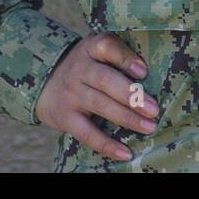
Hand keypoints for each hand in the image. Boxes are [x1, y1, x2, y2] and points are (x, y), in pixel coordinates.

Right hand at [35, 32, 159, 160]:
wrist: (43, 83)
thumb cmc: (85, 67)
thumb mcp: (95, 52)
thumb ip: (118, 56)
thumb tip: (154, 73)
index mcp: (90, 48)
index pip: (106, 46)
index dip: (125, 58)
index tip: (143, 71)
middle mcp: (79, 69)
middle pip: (105, 80)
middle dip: (131, 95)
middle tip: (154, 109)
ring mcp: (71, 94)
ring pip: (100, 105)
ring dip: (127, 117)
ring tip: (149, 126)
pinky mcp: (65, 118)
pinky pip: (87, 133)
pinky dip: (107, 145)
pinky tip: (126, 152)